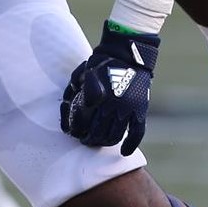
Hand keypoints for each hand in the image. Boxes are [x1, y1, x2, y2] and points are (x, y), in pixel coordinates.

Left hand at [61, 22, 158, 155]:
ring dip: (106, 143)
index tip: (75, 133)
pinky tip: (124, 152)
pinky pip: (137, 133)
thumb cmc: (102, 62)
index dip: (76, 130)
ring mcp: (127, 108)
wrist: (128, 54)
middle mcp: (110, 105)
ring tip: (101, 143)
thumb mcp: (83, 71)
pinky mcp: (140, 110)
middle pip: (97, 133)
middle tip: (86, 141)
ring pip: (115, 136)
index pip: (82, 122)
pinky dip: (131, 144)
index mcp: (95, 95)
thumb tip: (66, 103)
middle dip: (89, 140)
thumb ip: (75, 87)